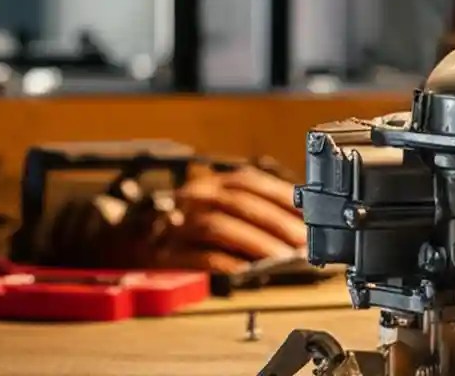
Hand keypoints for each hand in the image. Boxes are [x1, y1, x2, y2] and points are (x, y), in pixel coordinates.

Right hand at [164, 166, 306, 273]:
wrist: (145, 244)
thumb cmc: (201, 229)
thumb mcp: (230, 213)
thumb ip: (261, 213)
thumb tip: (304, 226)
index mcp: (214, 183)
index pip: (250, 181)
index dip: (282, 197)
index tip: (308, 217)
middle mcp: (195, 198)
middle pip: (238, 202)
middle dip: (275, 224)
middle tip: (300, 245)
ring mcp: (180, 224)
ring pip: (219, 226)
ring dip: (254, 243)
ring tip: (280, 260)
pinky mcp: (168, 254)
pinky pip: (199, 256)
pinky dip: (227, 264)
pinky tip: (248, 273)